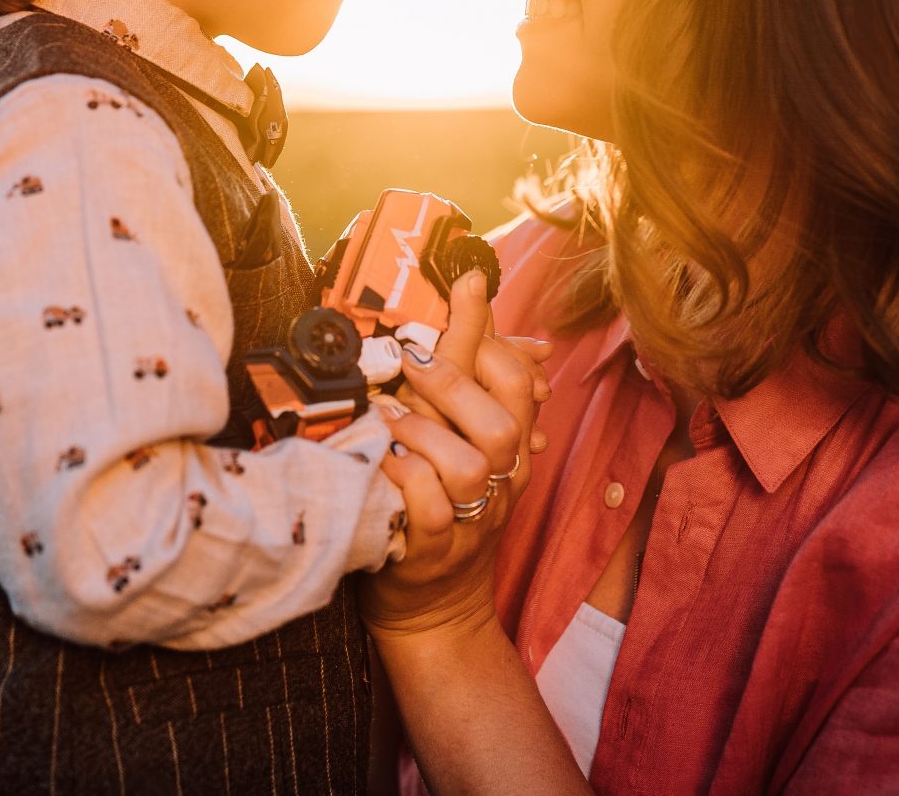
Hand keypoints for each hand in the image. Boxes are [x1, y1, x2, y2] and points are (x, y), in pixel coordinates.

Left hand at [365, 272, 546, 638]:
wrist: (433, 607)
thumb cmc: (436, 504)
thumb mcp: (455, 436)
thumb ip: (462, 374)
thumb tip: (467, 295)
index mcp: (509, 449)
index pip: (518, 384)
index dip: (489, 337)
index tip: (462, 291)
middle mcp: (499, 484)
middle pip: (499, 423)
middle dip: (455, 382)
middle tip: (411, 358)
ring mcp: (471, 522)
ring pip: (469, 466)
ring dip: (423, 430)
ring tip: (387, 415)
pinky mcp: (433, 553)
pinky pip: (431, 510)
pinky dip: (404, 478)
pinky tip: (380, 460)